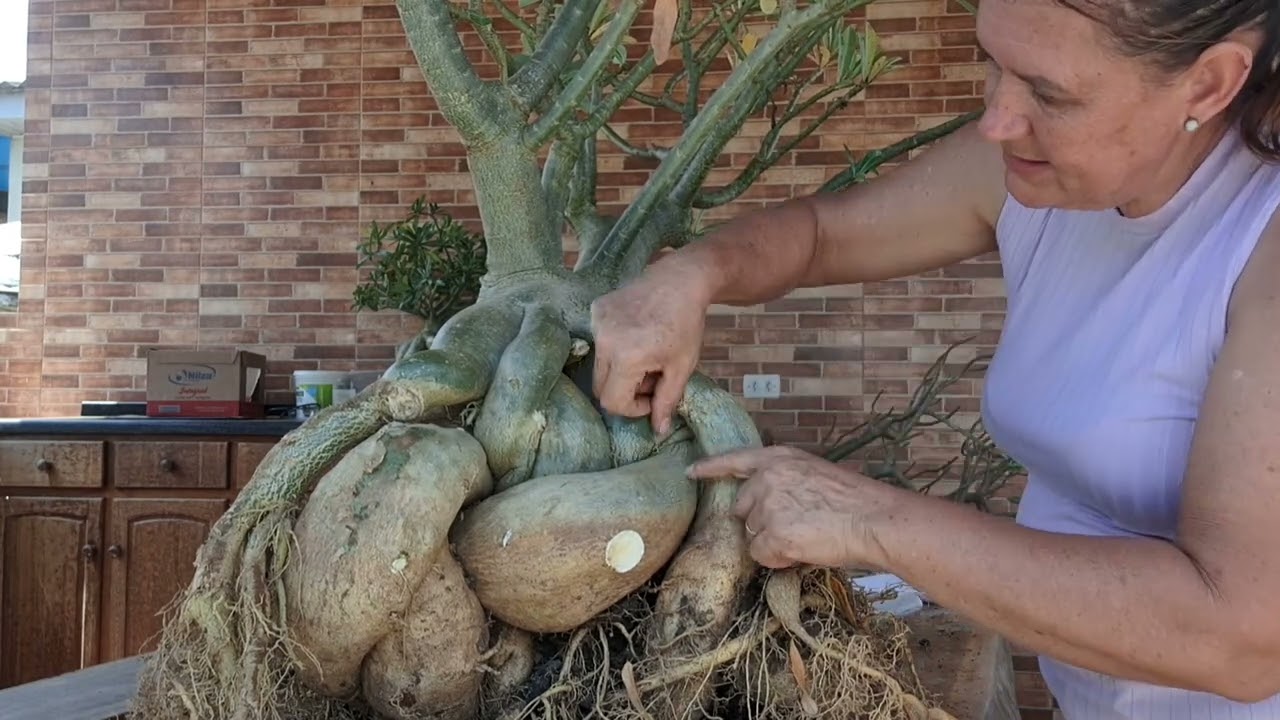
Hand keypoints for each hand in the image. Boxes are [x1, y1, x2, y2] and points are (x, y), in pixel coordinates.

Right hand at [589, 263, 711, 435]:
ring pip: (600, 365)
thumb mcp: (682, 367)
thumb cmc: (687, 324)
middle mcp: (605, 340)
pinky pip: (600, 342)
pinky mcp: (596, 310)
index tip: (653, 397)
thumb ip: (667, 401)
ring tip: (647, 355)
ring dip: (621, 370)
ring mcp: (597, 323)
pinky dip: (617, 347)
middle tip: (652, 376)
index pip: (613, 402)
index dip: (633, 408)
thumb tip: (658, 431)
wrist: (682, 278)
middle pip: (601, 387)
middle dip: (626, 390)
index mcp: (626, 357)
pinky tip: (639, 334)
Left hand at [686, 446, 899, 569]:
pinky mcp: (772, 534)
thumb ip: (787, 481)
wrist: (874, 519)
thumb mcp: (815, 473)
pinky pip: (762, 556)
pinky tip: (804, 549)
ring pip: (753, 535)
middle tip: (798, 525)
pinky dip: (779, 559)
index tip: (690, 472)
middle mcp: (766, 478)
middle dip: (761, 522)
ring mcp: (767, 505)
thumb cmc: (855, 500)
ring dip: (774, 542)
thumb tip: (771, 503)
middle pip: (742, 509)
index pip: (734, 460)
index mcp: (778, 459)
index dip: (710, 468)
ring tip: (808, 535)